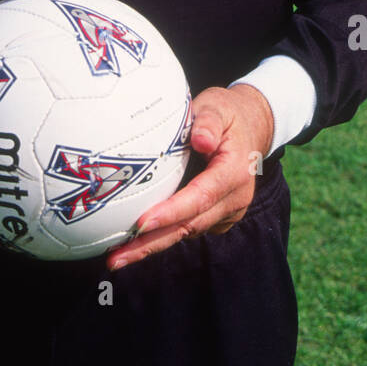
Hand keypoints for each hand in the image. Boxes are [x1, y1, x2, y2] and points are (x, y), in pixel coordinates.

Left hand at [106, 83, 274, 270]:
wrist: (251, 127)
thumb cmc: (227, 114)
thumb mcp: (218, 106)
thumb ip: (209, 121)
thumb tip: (201, 140)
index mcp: (235, 172)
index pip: (201, 197)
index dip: (171, 212)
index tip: (142, 224)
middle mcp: (235, 199)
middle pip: (189, 226)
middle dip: (151, 243)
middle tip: (115, 259)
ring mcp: (228, 212)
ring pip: (187, 232)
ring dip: (152, 245)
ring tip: (116, 256)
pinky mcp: (218, 217)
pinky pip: (188, 229)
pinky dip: (162, 236)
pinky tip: (133, 243)